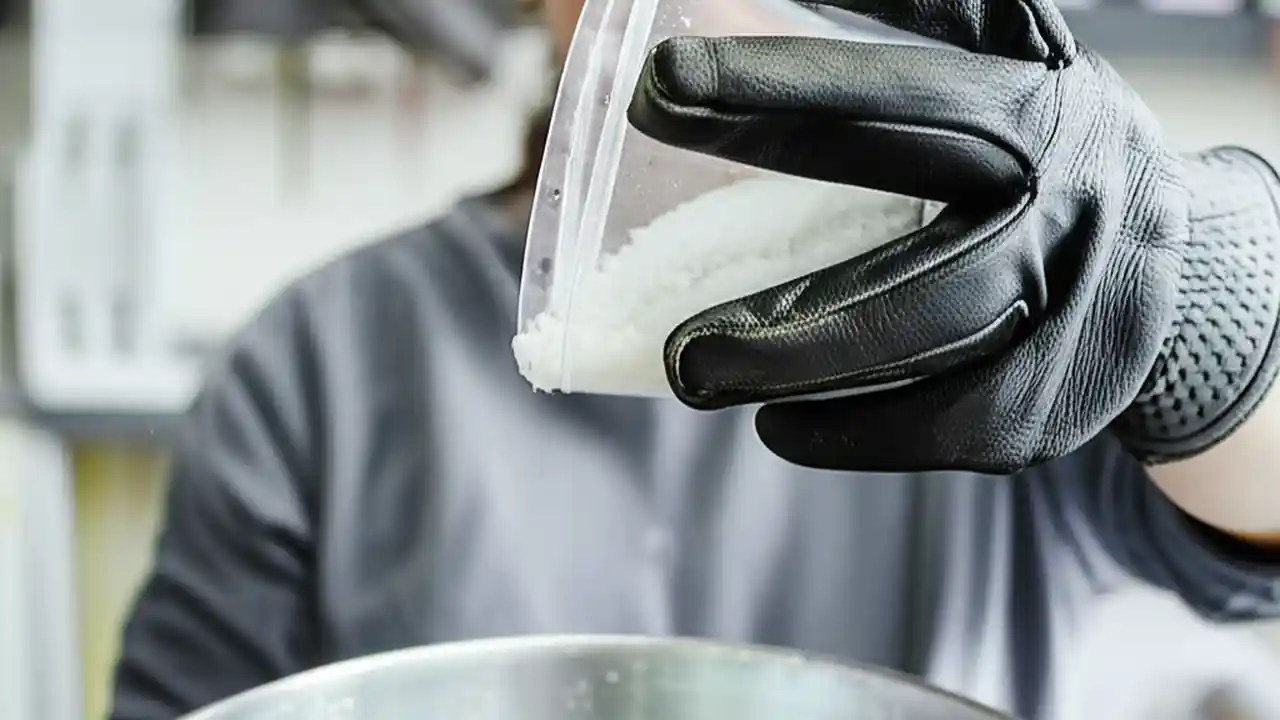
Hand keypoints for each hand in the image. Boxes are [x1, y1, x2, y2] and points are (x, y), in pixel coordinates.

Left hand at [628, 0, 1279, 472]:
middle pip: (912, 271)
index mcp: (1034, 109)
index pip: (894, 96)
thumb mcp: (1006, 74)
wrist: (1190, 261)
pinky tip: (781, 425)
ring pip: (922, 356)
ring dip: (797, 372)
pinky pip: (945, 426)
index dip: (775, 90)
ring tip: (696, 376)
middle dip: (781, 309)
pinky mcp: (1062, 398)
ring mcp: (1076, 314)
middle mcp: (1066, 211)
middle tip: (670, 341)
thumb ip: (918, 34)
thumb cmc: (1049, 155)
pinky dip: (852, 432)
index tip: (660, 88)